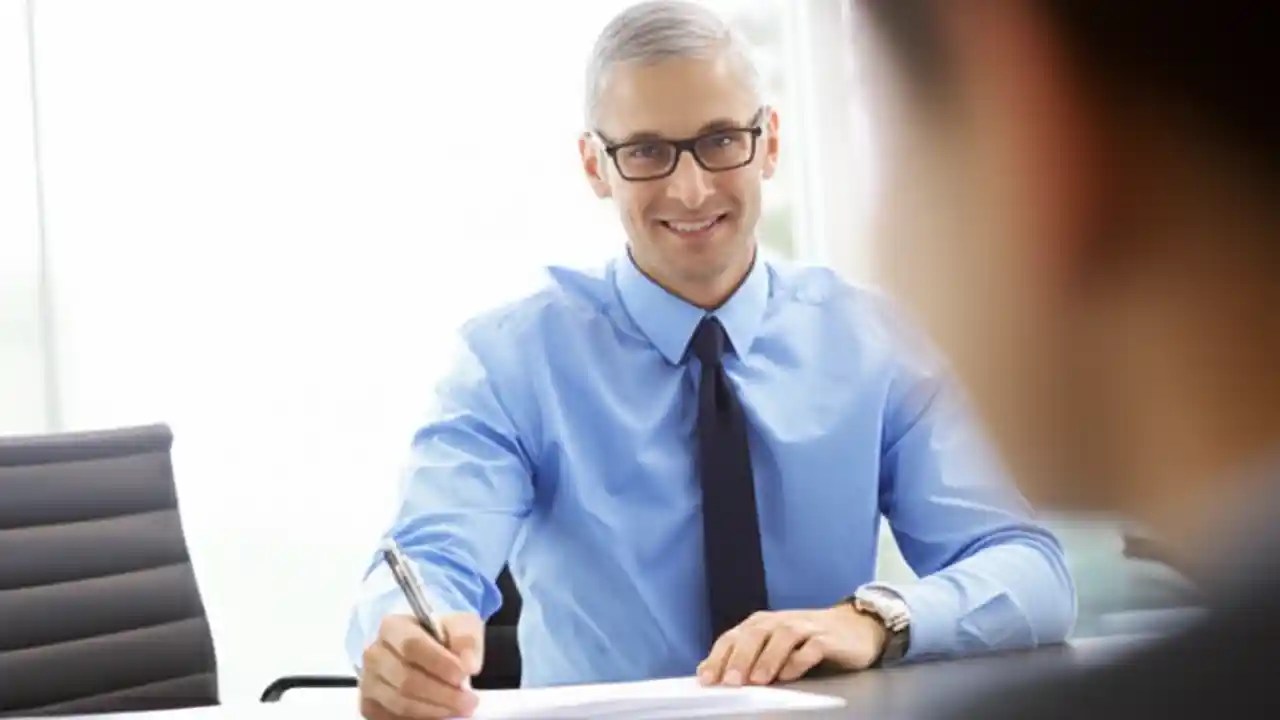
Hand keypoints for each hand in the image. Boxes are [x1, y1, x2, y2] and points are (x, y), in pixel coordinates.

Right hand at [359, 612, 484, 718]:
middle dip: (441, 694)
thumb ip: (466, 640)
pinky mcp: (370, 706)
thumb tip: (468, 664)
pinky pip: (392, 719)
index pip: (412, 645)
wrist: (433, 654)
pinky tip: (441, 716)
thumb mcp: (462, 627)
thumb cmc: (445, 638)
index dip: (439, 663)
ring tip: (460, 709)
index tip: (463, 675)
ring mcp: (369, 682)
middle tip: (469, 701)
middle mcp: (374, 654)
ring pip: (400, 703)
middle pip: (405, 679)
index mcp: (393, 627)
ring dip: (434, 710)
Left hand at [697, 606, 887, 686]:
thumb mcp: (772, 646)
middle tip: (730, 682)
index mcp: (761, 624)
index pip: (733, 637)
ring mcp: (805, 627)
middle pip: (754, 634)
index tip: (706, 679)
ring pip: (782, 637)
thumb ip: (745, 656)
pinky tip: (789, 675)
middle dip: (740, 658)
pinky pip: (811, 647)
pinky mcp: (828, 639)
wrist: (855, 626)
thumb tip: (709, 673)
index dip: (718, 657)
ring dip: (767, 659)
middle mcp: (780, 621)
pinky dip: (798, 660)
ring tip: (757, 681)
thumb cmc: (806, 639)